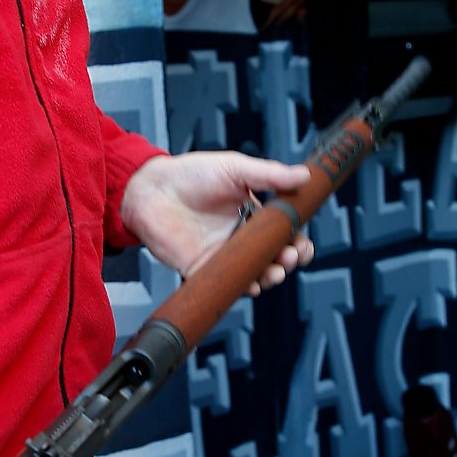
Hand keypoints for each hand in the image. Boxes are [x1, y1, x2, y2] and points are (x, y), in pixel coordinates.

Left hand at [120, 151, 313, 291]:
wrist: (152, 189)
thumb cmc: (191, 175)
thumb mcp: (236, 168)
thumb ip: (270, 175)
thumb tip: (304, 176)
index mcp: (253, 214)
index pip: (284, 234)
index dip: (297, 242)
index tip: (303, 244)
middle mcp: (240, 238)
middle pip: (274, 258)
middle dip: (288, 261)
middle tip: (290, 256)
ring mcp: (223, 255)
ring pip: (254, 275)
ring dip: (270, 277)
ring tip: (275, 271)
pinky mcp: (203, 269)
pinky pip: (226, 285)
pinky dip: (241, 288)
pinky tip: (251, 284)